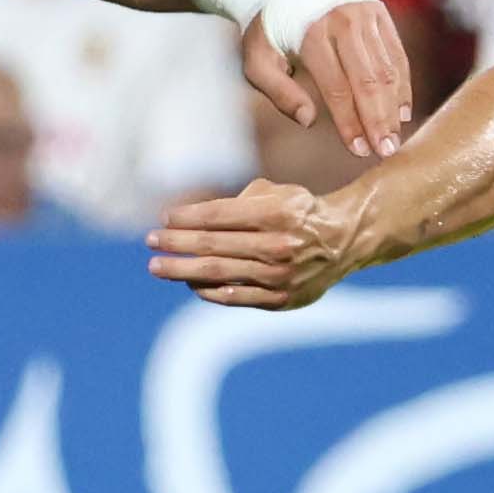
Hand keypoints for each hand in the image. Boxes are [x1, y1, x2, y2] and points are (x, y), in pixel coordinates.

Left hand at [148, 177, 354, 309]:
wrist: (343, 241)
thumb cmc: (299, 212)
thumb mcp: (276, 193)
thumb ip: (239, 202)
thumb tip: (193, 217)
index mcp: (276, 213)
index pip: (219, 215)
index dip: (187, 217)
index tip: (163, 218)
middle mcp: (278, 245)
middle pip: (213, 245)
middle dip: (176, 243)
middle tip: (150, 241)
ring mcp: (279, 276)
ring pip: (219, 273)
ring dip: (181, 270)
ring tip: (157, 266)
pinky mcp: (280, 299)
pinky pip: (235, 297)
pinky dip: (209, 291)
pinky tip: (189, 283)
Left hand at [242, 0, 415, 159]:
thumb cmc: (266, 33)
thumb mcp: (256, 62)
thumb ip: (279, 92)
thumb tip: (308, 121)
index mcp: (312, 32)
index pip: (337, 87)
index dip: (349, 122)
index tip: (358, 151)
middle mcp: (344, 19)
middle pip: (369, 80)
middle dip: (378, 120)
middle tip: (386, 151)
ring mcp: (365, 12)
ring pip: (387, 68)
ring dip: (393, 107)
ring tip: (394, 138)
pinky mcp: (378, 11)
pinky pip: (396, 53)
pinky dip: (402, 84)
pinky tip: (401, 112)